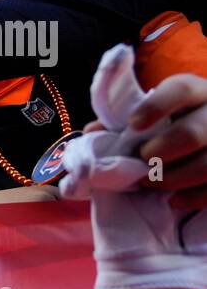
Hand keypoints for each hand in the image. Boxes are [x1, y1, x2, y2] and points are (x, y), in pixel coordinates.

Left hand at [132, 73, 206, 207]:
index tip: (133, 125)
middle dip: (159, 153)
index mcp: (196, 92)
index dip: (156, 107)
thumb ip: (122, 123)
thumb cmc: (170, 126)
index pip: (181, 89)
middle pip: (192, 133)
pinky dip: (191, 197)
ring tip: (150, 182)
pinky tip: (174, 199)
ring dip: (172, 178)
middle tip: (142, 161)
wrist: (204, 141)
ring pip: (206, 164)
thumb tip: (93, 131)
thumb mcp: (152, 116)